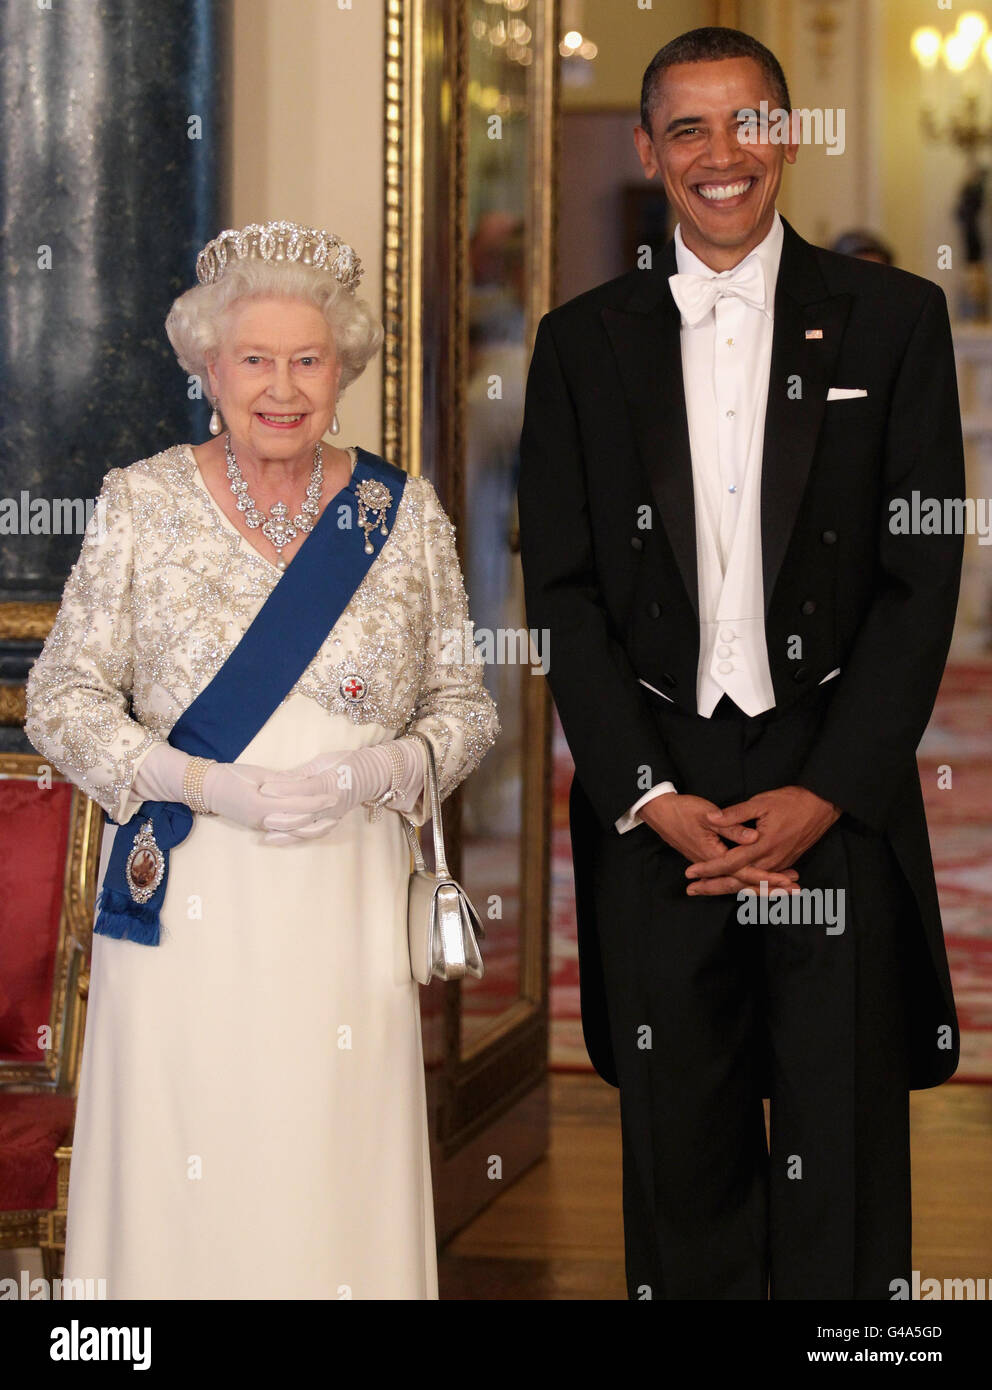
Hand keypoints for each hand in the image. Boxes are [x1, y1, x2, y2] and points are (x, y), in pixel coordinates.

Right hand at [200, 763, 333, 834]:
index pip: (295, 806)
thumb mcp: (257, 773)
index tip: (333, 796)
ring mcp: (259, 826)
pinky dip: (298, 830)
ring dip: (312, 829)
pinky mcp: (258, 826)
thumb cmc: (230, 776)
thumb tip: (305, 781)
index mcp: (260, 805)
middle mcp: (261, 821)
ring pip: (291, 832)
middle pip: (296, 824)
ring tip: (331, 822)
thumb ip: (282, 780)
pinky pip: (282, 831)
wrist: (206, 788)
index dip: (316, 802)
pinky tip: (312, 826)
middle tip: (338, 808)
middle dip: (319, 817)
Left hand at [257, 741, 423, 843]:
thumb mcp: (326, 759)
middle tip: (259, 816)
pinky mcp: (334, 821)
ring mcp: (334, 814)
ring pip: (308, 829)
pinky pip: (314, 833)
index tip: (263, 788)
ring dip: (286, 834)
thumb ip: (304, 771)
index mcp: (331, 783)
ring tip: (266, 835)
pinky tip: (284, 840)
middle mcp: (333, 803)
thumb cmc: (349, 762)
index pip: (304, 788)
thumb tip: (280, 777)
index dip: (283, 789)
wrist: (374, 774)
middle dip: (281, 817)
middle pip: (304, 814)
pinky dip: (298, 838)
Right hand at [638, 793, 798, 895]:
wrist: (659, 812)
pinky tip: (763, 880)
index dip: (768, 877)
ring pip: (740, 881)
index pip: (745, 871)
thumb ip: (732, 826)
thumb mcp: (707, 815)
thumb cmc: (683, 810)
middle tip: (796, 892)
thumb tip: (754, 837)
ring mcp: (712, 863)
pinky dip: (751, 879)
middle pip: (745, 882)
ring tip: (787, 889)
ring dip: (764, 886)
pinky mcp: (711, 859)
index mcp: (714, 855)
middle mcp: (714, 864)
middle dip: (772, 888)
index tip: (788, 881)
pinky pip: (734, 875)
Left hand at [684, 786, 840, 896]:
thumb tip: (711, 818)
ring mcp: (780, 864)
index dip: (708, 869)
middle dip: (713, 886)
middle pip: (738, 881)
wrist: (823, 805)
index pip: (729, 863)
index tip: (690, 873)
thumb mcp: (761, 802)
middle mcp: (771, 860)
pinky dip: (748, 886)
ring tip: (708, 890)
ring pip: (750, 883)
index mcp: (762, 846)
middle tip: (691, 890)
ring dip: (729, 888)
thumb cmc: (792, 801)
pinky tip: (738, 888)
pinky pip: (763, 880)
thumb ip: (735, 814)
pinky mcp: (787, 862)